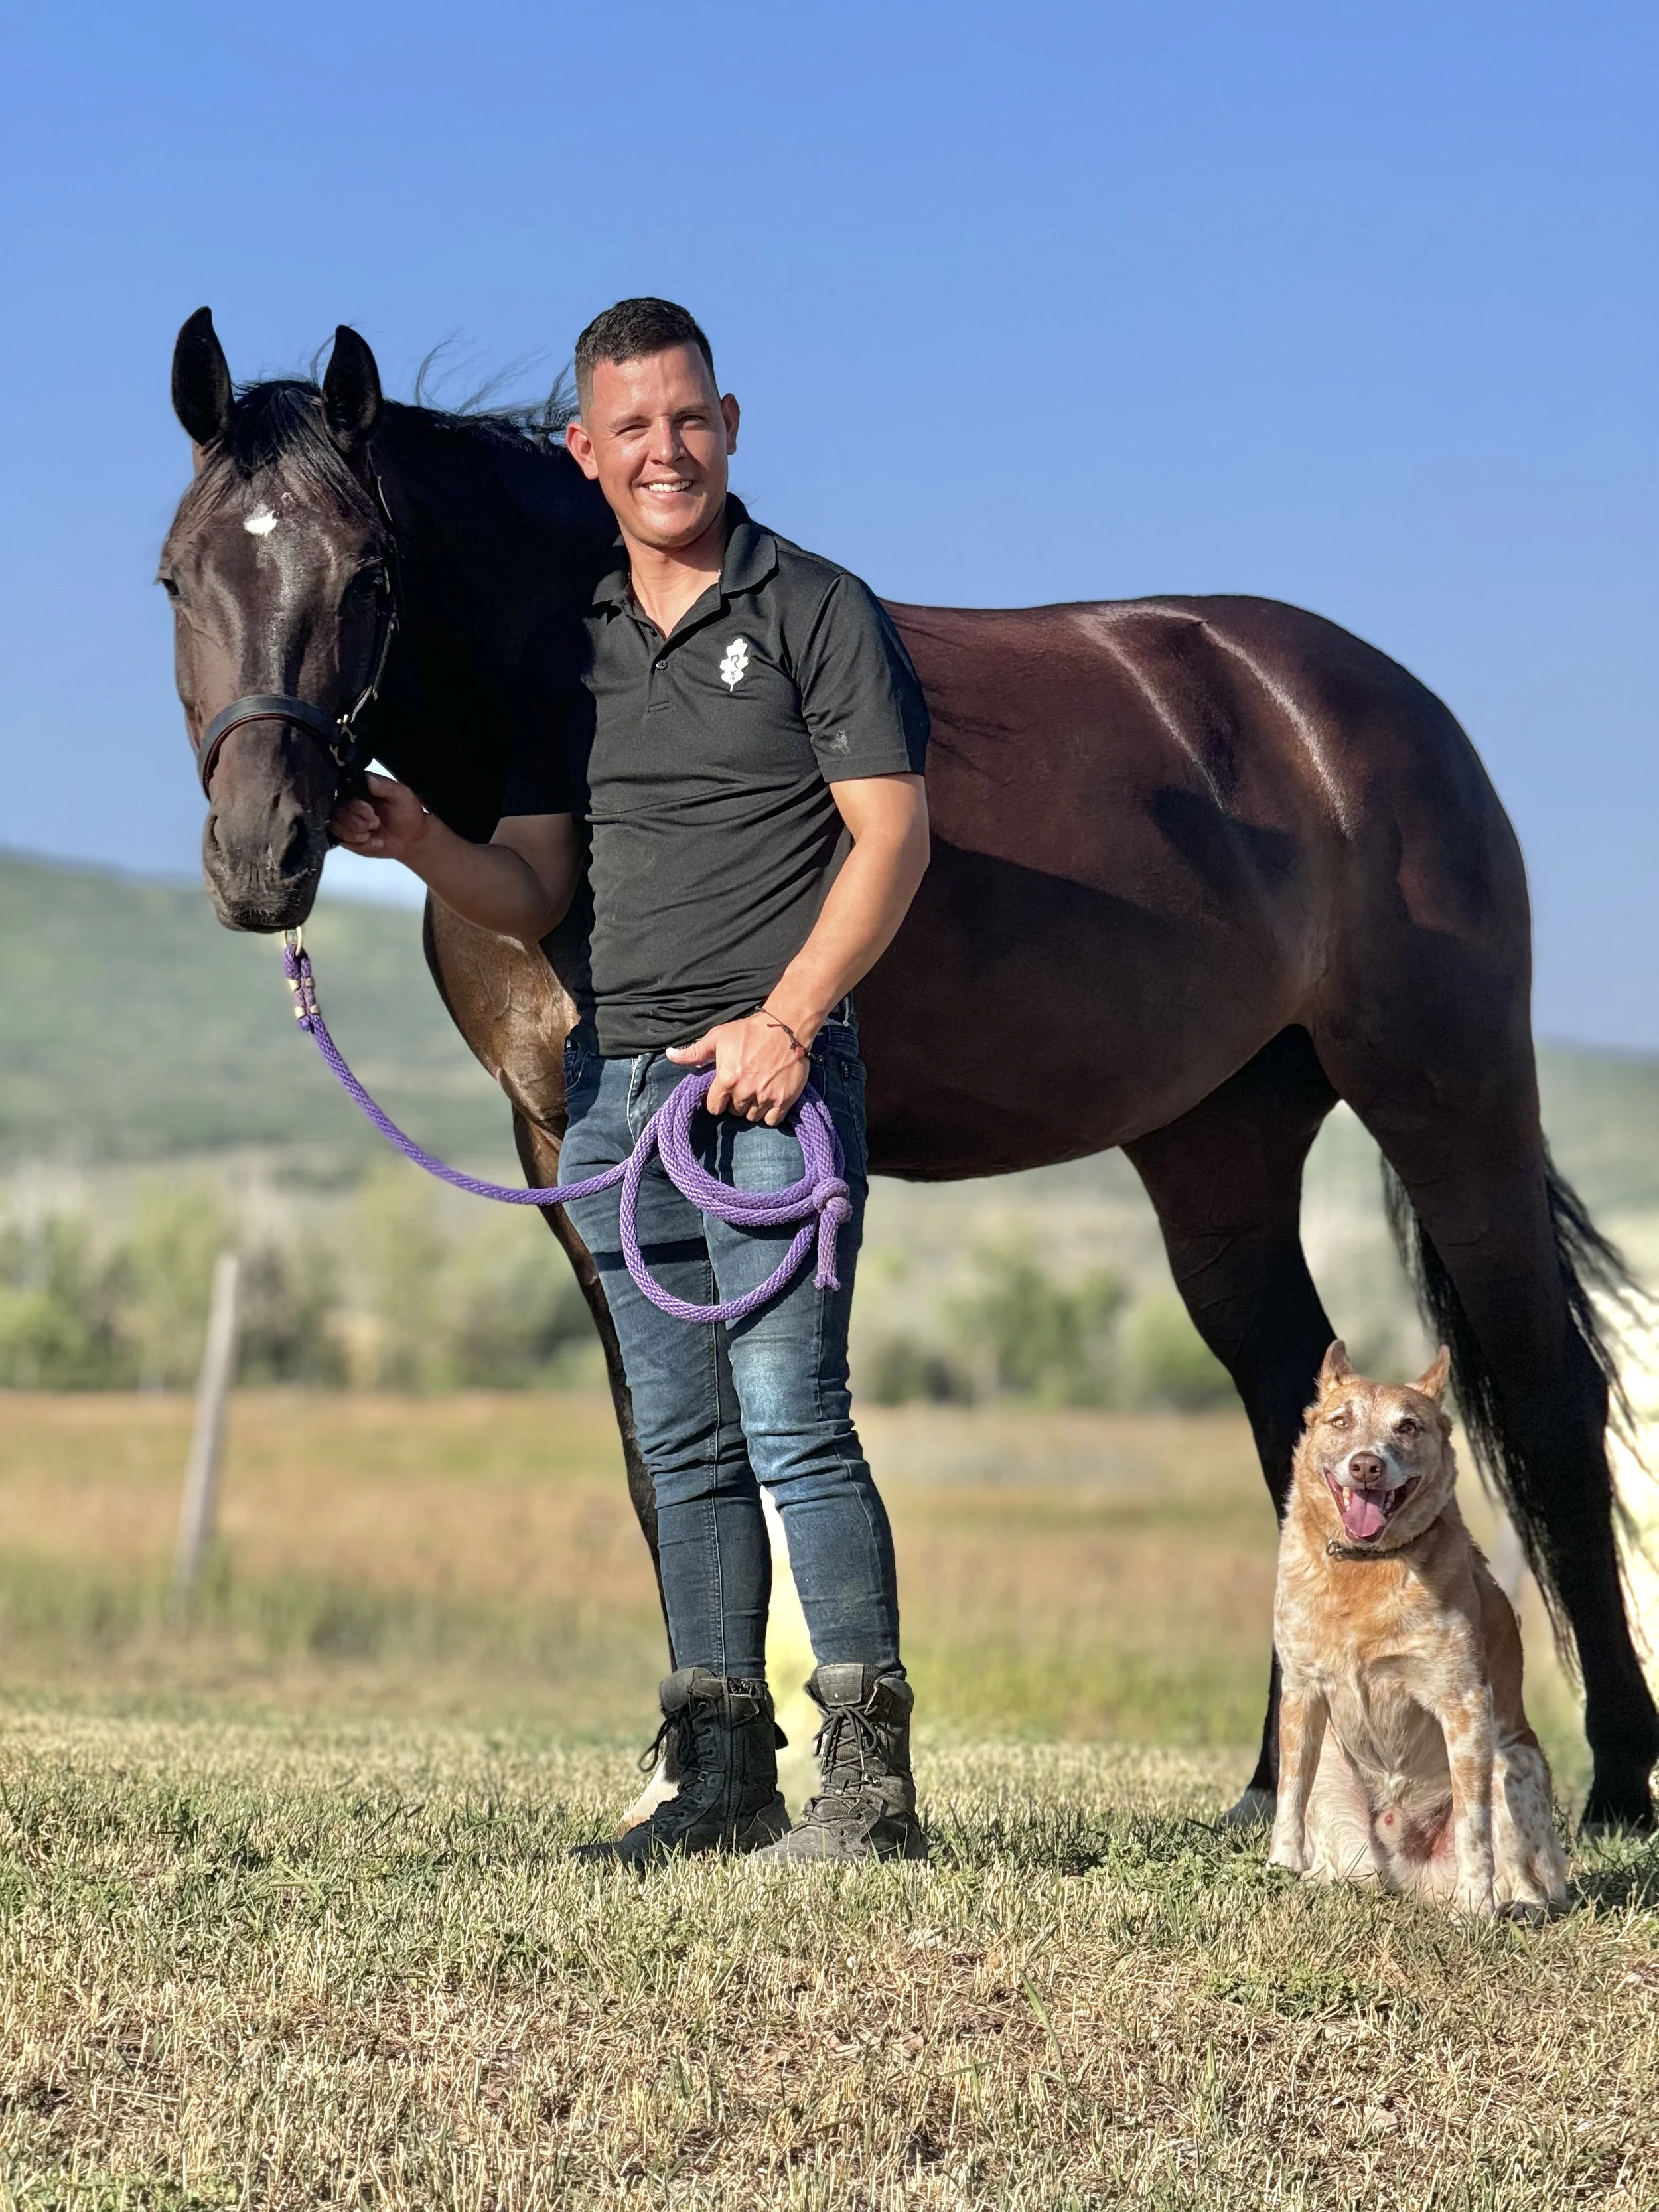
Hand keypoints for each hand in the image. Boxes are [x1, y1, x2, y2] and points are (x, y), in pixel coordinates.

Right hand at [330, 772, 430, 862]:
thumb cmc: (407, 813)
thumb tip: (367, 779)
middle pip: (338, 812)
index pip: (344, 793)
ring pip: (336, 827)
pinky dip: (360, 844)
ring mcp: (345, 820)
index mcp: (359, 788)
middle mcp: (349, 803)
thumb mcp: (401, 795)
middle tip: (376, 823)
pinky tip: (374, 842)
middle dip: (358, 822)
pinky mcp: (346, 837)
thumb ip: (384, 786)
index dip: (355, 806)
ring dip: (357, 834)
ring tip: (373, 833)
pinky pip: (342, 841)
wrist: (411, 838)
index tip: (371, 812)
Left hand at [667, 1012, 809, 1123]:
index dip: (718, 1100)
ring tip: (757, 1092)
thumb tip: (669, 1055)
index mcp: (727, 1079)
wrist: (786, 1027)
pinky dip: (770, 1114)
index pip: (714, 1107)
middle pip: (734, 1112)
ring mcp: (766, 1097)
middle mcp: (745, 1091)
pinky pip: (772, 1121)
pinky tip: (770, 1099)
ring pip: (752, 1117)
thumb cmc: (749, 1031)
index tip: (724, 1092)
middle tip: (744, 1087)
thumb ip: (694, 1052)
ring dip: (753, 1108)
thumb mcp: (718, 1037)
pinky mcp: (784, 1100)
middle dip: (736, 1102)